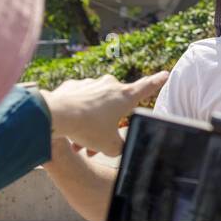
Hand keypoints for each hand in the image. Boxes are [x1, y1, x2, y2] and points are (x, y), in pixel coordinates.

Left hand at [40, 71, 168, 155]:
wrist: (55, 115)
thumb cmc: (87, 128)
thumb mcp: (109, 146)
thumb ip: (120, 146)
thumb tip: (120, 146)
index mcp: (125, 96)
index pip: (146, 87)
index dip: (157, 82)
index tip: (165, 74)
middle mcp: (110, 85)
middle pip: (115, 107)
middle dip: (108, 126)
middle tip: (96, 146)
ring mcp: (91, 84)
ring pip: (95, 106)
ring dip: (90, 124)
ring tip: (78, 145)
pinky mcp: (74, 86)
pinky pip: (80, 102)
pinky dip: (77, 115)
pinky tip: (68, 129)